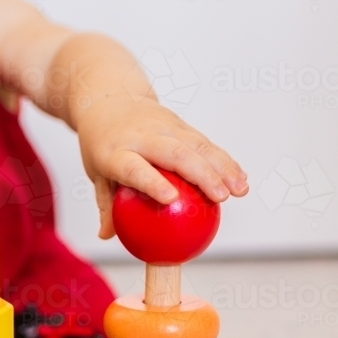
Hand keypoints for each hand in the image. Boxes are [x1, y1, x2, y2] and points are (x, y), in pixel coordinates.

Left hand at [77, 98, 248, 239]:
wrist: (109, 100)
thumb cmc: (103, 145)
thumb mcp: (97, 172)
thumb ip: (105, 204)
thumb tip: (106, 237)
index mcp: (115, 152)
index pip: (134, 167)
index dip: (152, 182)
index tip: (170, 199)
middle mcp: (142, 136)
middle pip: (175, 153)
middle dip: (202, 174)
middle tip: (221, 198)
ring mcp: (163, 126)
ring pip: (197, 144)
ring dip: (222, 166)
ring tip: (240, 190)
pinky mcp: (179, 122)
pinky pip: (205, 141)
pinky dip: (224, 159)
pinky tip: (239, 177)